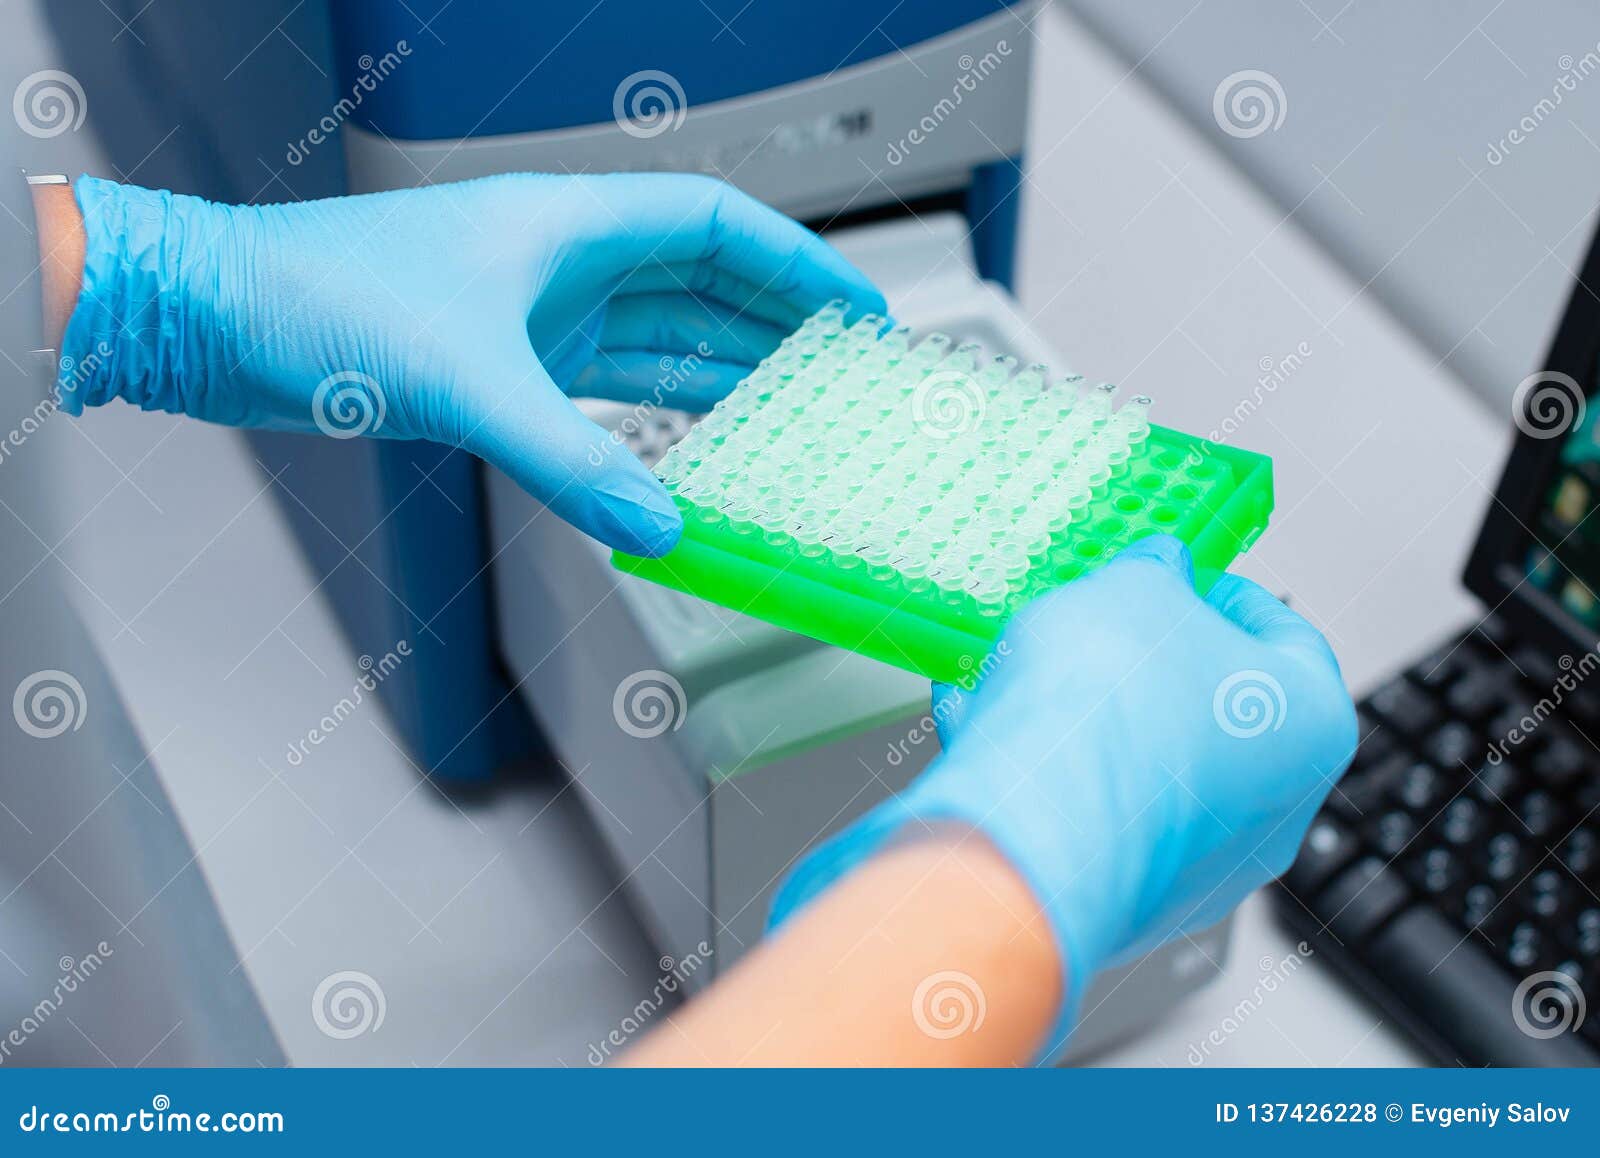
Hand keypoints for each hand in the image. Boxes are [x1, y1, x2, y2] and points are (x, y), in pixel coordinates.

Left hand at [57, 173, 882, 554]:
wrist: (214, 320)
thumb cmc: (317, 297)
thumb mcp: (467, 383)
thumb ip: (573, 461)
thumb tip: (658, 525)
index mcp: (565, 222)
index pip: (714, 225)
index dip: (794, 263)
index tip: (850, 305)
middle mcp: (556, 261)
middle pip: (697, 281)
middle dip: (772, 321)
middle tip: (838, 367)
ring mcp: (529, 315)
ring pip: (654, 337)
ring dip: (720, 370)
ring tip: (789, 410)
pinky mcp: (498, 366)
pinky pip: (603, 389)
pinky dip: (650, 418)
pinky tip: (688, 450)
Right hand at [769, 534, 1356, 1057]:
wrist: (1032, 834)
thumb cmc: (1109, 713)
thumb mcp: (1135, 585)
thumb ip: (1156, 570)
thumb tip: (1157, 570)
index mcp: (1310, 725)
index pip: (1288, 637)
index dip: (1225, 593)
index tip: (1180, 576)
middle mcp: (1269, 809)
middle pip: (1209, 708)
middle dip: (1146, 659)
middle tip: (1099, 620)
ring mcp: (1196, 865)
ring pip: (1141, 765)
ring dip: (1086, 712)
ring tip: (1021, 667)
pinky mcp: (1118, 897)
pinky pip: (1082, 813)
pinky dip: (1042, 766)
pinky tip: (985, 722)